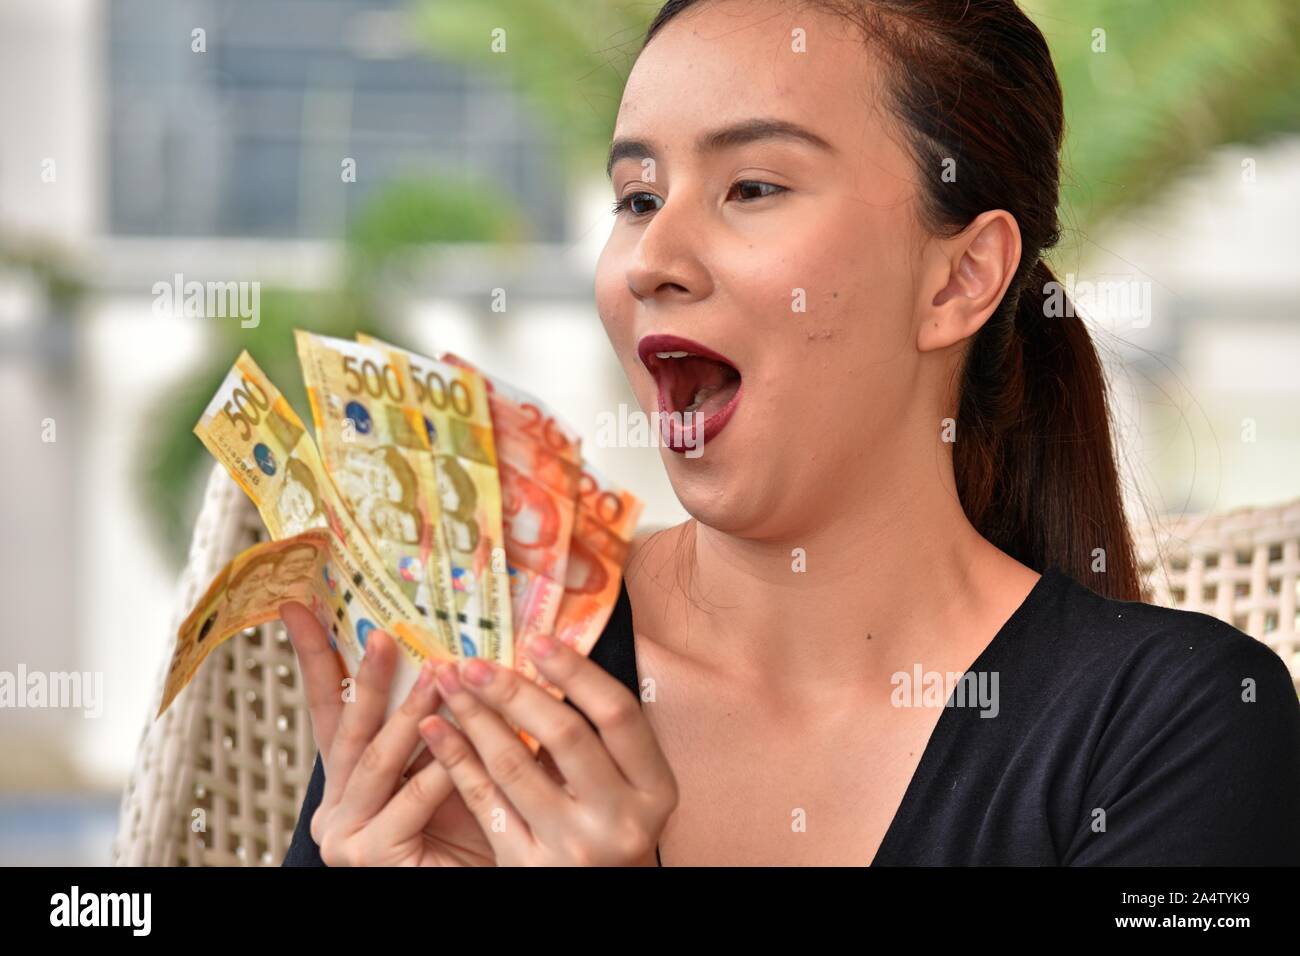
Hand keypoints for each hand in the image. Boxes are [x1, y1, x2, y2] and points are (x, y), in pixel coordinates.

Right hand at [280, 601, 494, 865]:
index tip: (298, 606)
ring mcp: (346, 833)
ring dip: (412, 714)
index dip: (315, 656)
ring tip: (439, 674)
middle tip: (383, 634)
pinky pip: (412, 800)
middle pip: (348, 726)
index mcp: (352, 778)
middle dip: (367, 677)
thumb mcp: (455, 766)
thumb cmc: (476, 831)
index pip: (329, 707)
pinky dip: (440, 768)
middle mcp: (338, 804)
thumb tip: (464, 652)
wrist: (481, 887)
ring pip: (380, 759)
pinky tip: (460, 743)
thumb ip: (447, 724)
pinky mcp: (369, 855)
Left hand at [419, 632, 678, 865]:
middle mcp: (620, 820)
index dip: (577, 672)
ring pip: (514, 766)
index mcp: (655, 789)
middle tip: (476, 661)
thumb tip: (552, 657)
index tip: (538, 640)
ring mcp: (572, 847)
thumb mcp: (629, 787)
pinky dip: (455, 759)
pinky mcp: (527, 868)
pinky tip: (434, 729)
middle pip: (565, 735)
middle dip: (515, 690)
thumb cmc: (608, 827)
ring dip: (474, 715)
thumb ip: (604, 737)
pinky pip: (484, 802)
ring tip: (448, 683)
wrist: (596, 904)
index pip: (618, 714)